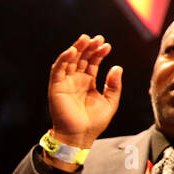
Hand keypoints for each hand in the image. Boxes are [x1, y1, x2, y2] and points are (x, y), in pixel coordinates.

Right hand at [47, 34, 122, 151]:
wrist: (80, 135)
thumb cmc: (94, 121)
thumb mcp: (110, 101)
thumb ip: (113, 84)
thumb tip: (117, 67)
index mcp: (88, 82)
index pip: (92, 63)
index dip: (99, 53)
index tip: (107, 45)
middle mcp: (76, 80)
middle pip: (81, 58)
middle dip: (89, 47)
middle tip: (98, 38)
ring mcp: (65, 82)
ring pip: (69, 60)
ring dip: (77, 49)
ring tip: (86, 39)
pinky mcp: (56, 87)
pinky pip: (58, 69)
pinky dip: (64, 59)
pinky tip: (73, 50)